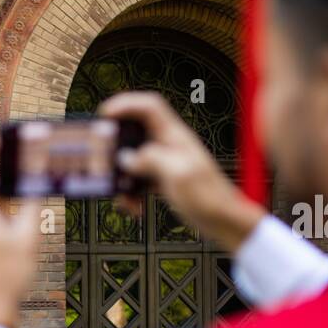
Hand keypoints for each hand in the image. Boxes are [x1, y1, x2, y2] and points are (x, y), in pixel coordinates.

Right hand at [98, 91, 265, 251]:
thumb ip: (150, 160)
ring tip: (123, 196)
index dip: (126, 104)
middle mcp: (169, 146)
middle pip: (135, 133)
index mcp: (175, 137)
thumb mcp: (179, 175)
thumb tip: (126, 158)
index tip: (105, 114)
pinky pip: (138, 181)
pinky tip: (134, 207)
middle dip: (116, 147)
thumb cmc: (210, 198)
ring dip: (122, 178)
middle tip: (104, 162)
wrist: (224, 222)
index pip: (149, 107)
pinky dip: (131, 194)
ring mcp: (165, 163)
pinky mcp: (163, 181)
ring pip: (133, 161)